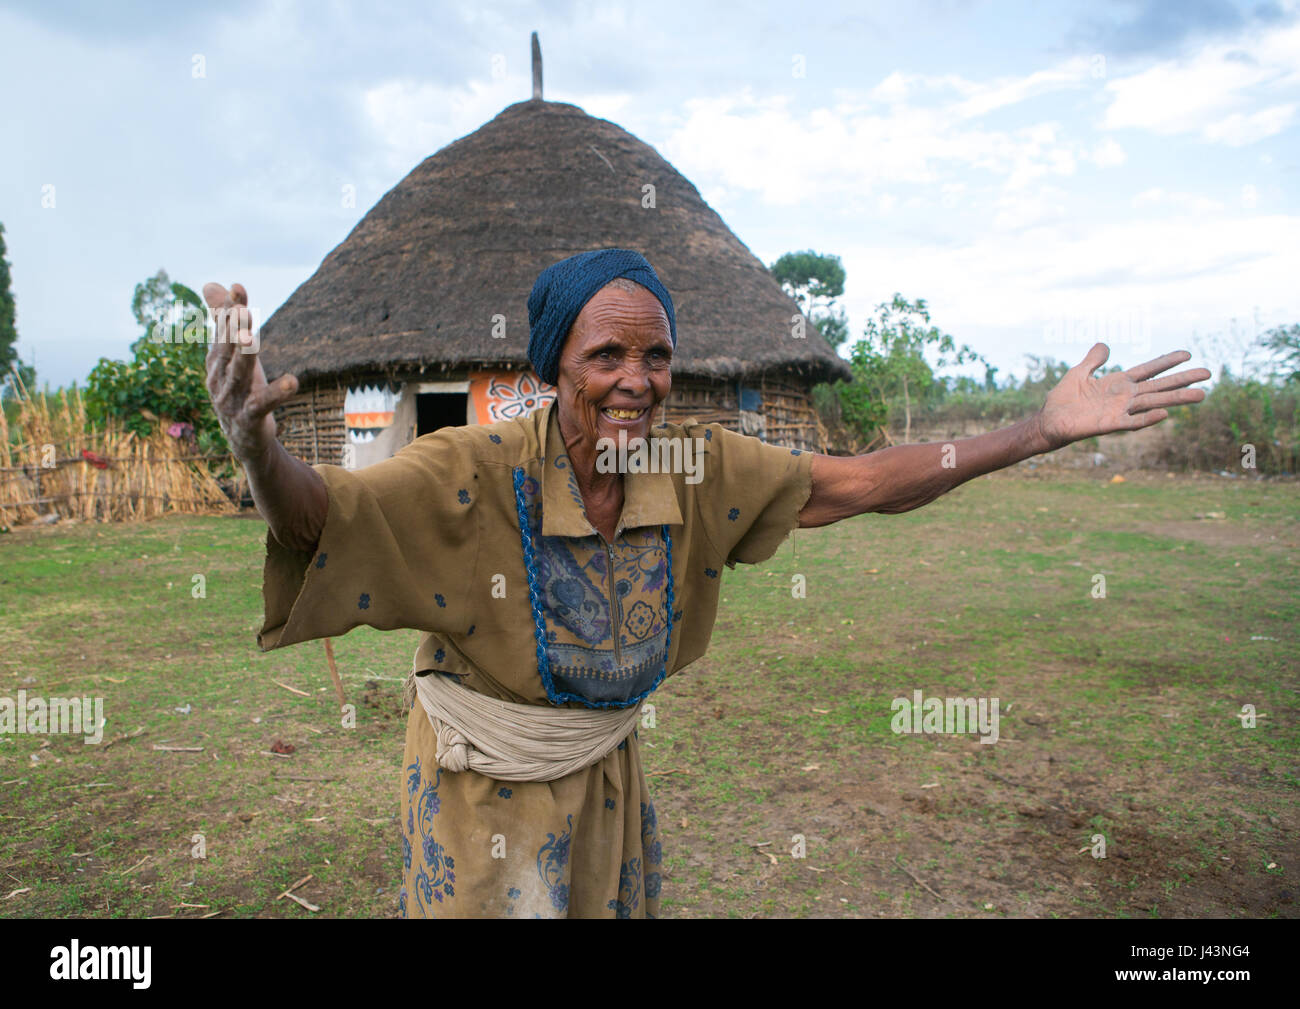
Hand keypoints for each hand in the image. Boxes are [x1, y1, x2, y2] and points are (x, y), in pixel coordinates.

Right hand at [202, 282, 298, 462]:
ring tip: (252, 338)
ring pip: (238, 375)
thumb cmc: (240, 389)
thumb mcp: (234, 356)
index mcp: (216, 361)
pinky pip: (262, 405)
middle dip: (233, 329)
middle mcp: (219, 378)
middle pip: (226, 350)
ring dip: (245, 356)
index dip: (228, 310)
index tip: (237, 288)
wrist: (242, 439)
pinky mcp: (248, 419)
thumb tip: (210, 284)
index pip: (222, 331)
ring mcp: (231, 400)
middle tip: (241, 310)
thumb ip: (226, 321)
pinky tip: (292, 382)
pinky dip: (276, 394)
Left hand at [1035, 343, 1209, 450]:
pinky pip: (1133, 422)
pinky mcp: (1110, 424)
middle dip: (1183, 380)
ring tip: (1202, 395)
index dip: (1166, 362)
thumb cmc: (1064, 398)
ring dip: (1177, 399)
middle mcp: (1124, 396)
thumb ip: (1093, 360)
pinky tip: (1164, 414)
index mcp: (1119, 383)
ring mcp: (1120, 411)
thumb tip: (1105, 345)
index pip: (1148, 370)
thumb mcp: (1078, 372)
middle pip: (1159, 386)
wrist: (1050, 420)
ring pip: (1155, 403)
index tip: (1188, 354)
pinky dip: (1148, 419)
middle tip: (1209, 374)